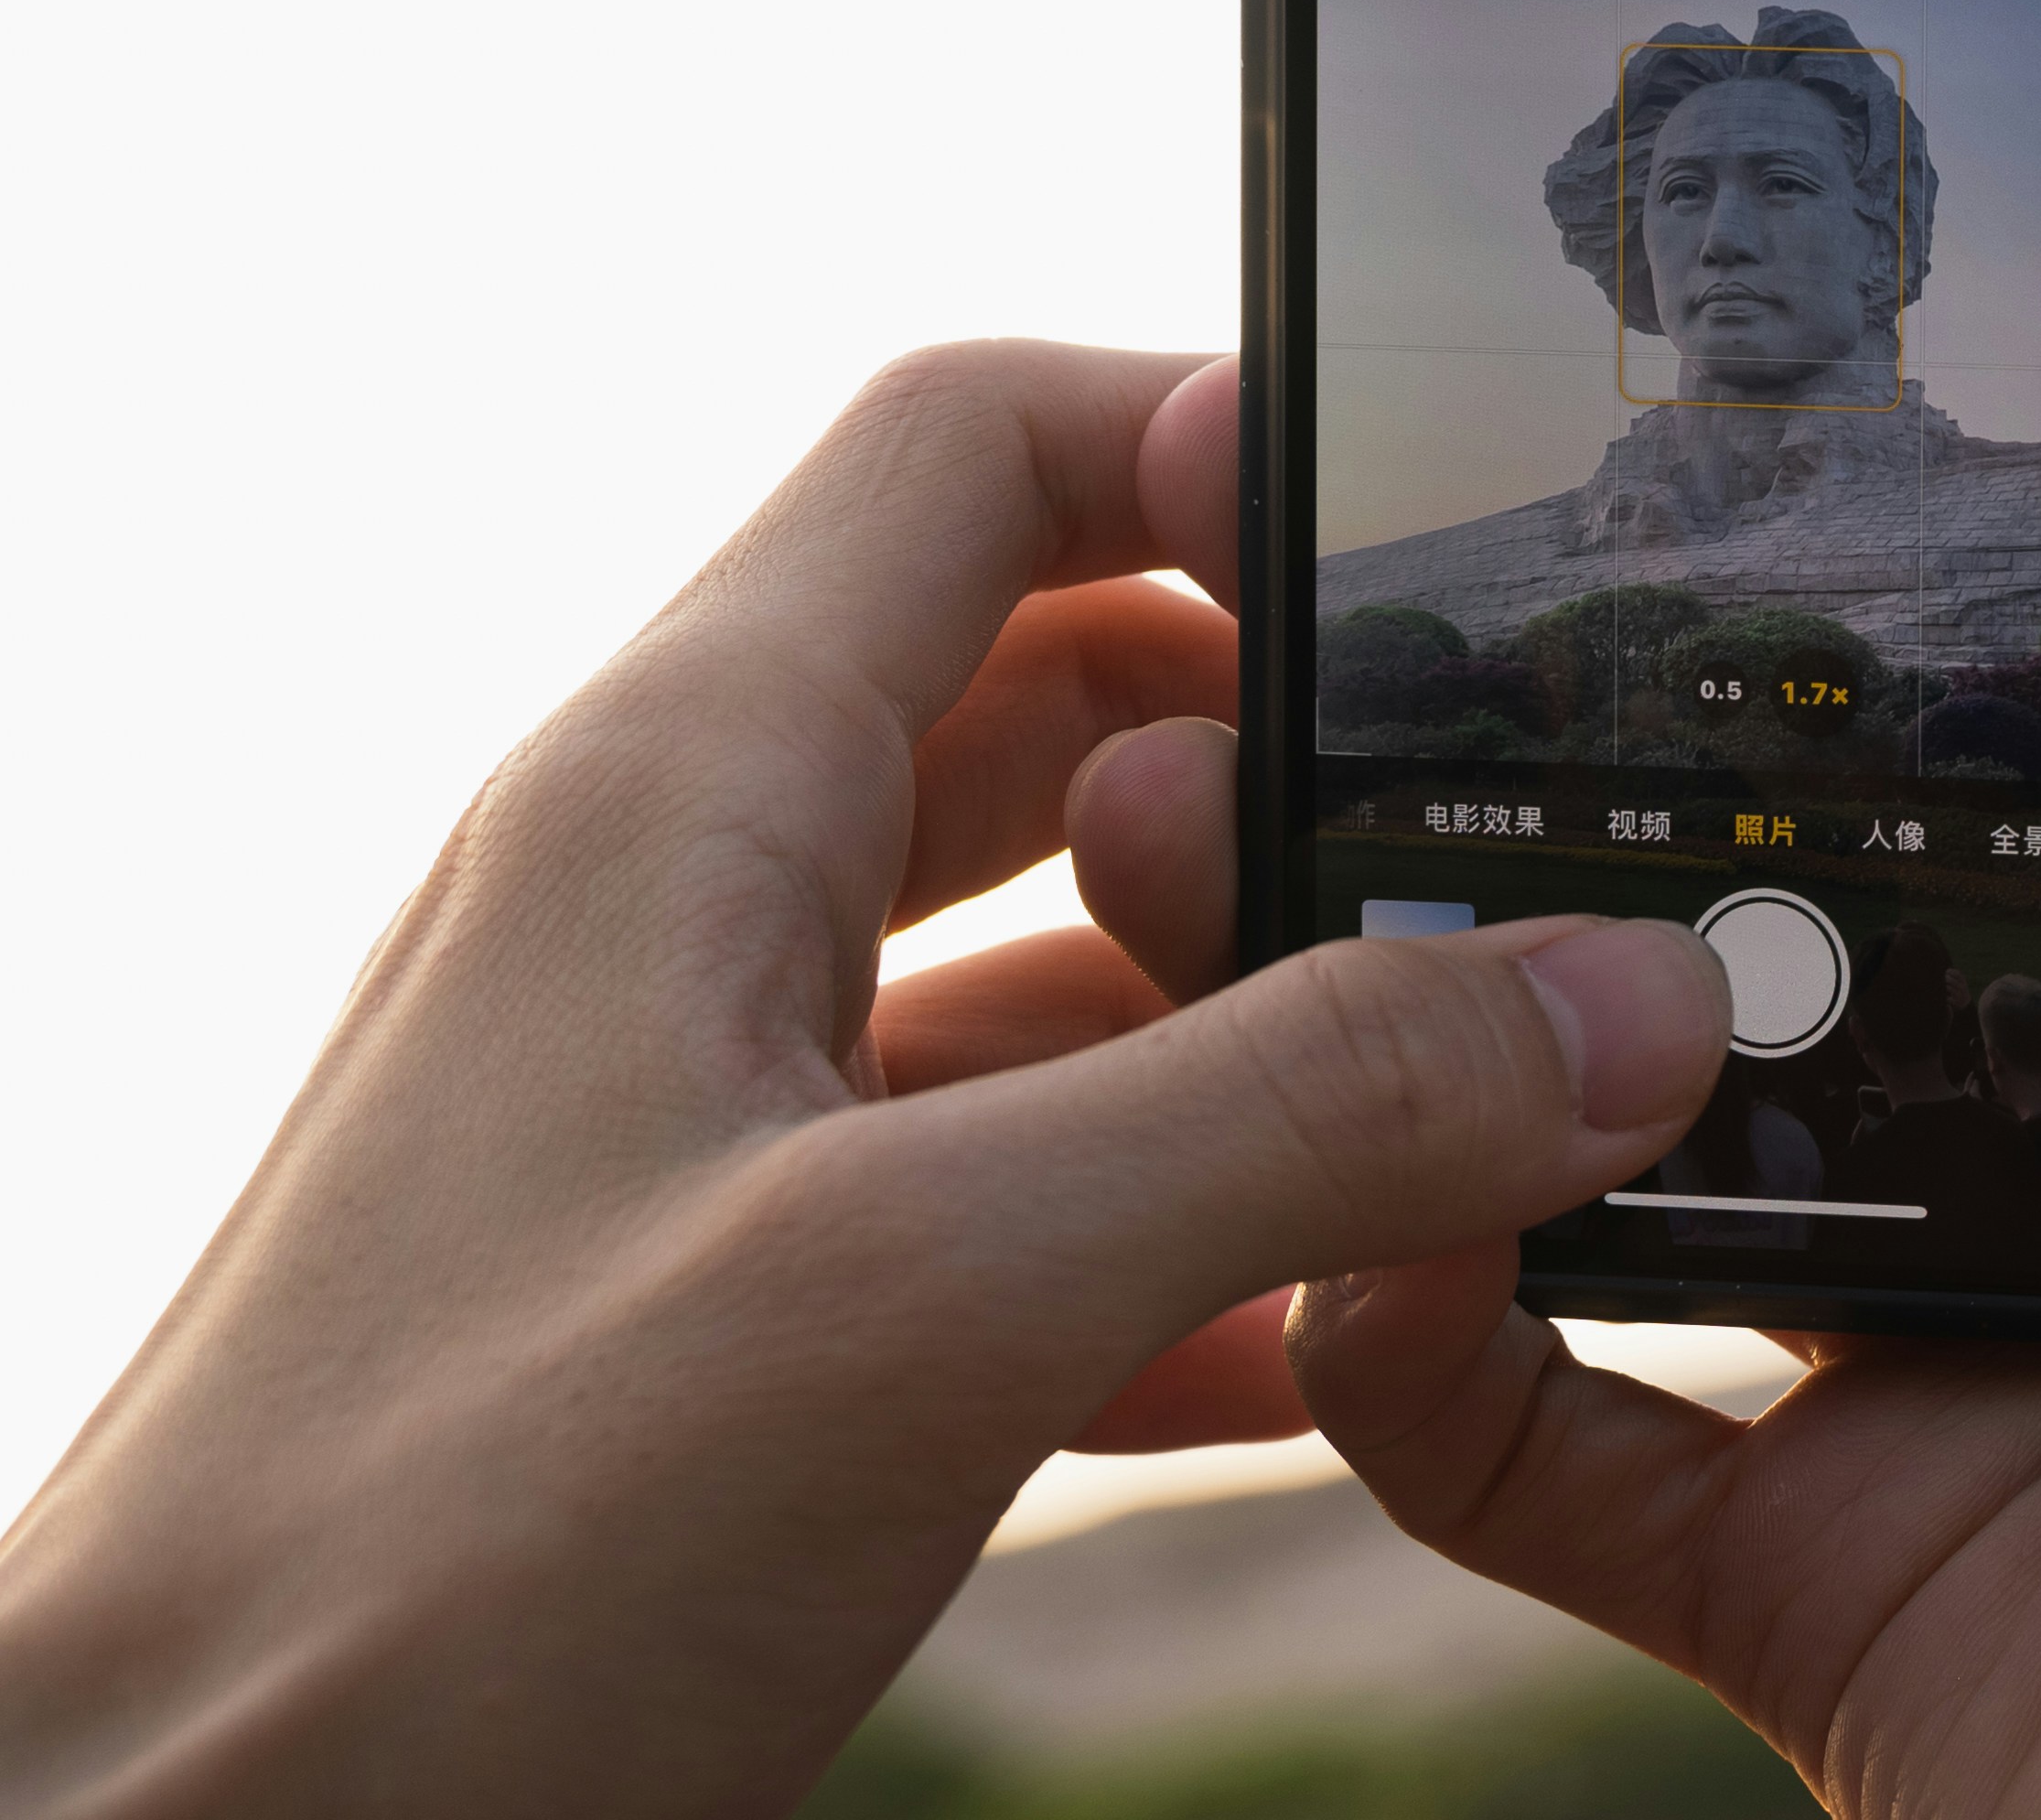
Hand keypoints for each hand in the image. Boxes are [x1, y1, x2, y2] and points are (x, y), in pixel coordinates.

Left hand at [0, 346, 1738, 1819]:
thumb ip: (1300, 1118)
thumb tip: (1621, 995)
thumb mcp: (924, 1308)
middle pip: (1043, 695)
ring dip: (1258, 1027)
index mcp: (677, 802)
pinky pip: (996, 1191)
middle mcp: (670, 914)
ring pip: (1038, 962)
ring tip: (1457, 1137)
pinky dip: (1179, 1236)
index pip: (976, 448)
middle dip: (1289, 772)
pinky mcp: (713, 1315)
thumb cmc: (416, 1596)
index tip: (1439, 564)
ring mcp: (684, 1118)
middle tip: (1489, 893)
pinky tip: (1315, 1355)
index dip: (1213, 446)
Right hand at [1270, 137, 2040, 1817]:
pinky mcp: (1851, 1586)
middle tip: (1263, 623)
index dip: (1829, 537)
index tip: (1572, 388)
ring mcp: (1990, 1357)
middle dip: (1532, 774)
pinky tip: (1294, 1245)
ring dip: (1414, 1018)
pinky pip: (1567, 1443)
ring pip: (1637, 1132)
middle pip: (1794, 895)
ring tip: (1183, 857)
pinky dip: (1417, 1355)